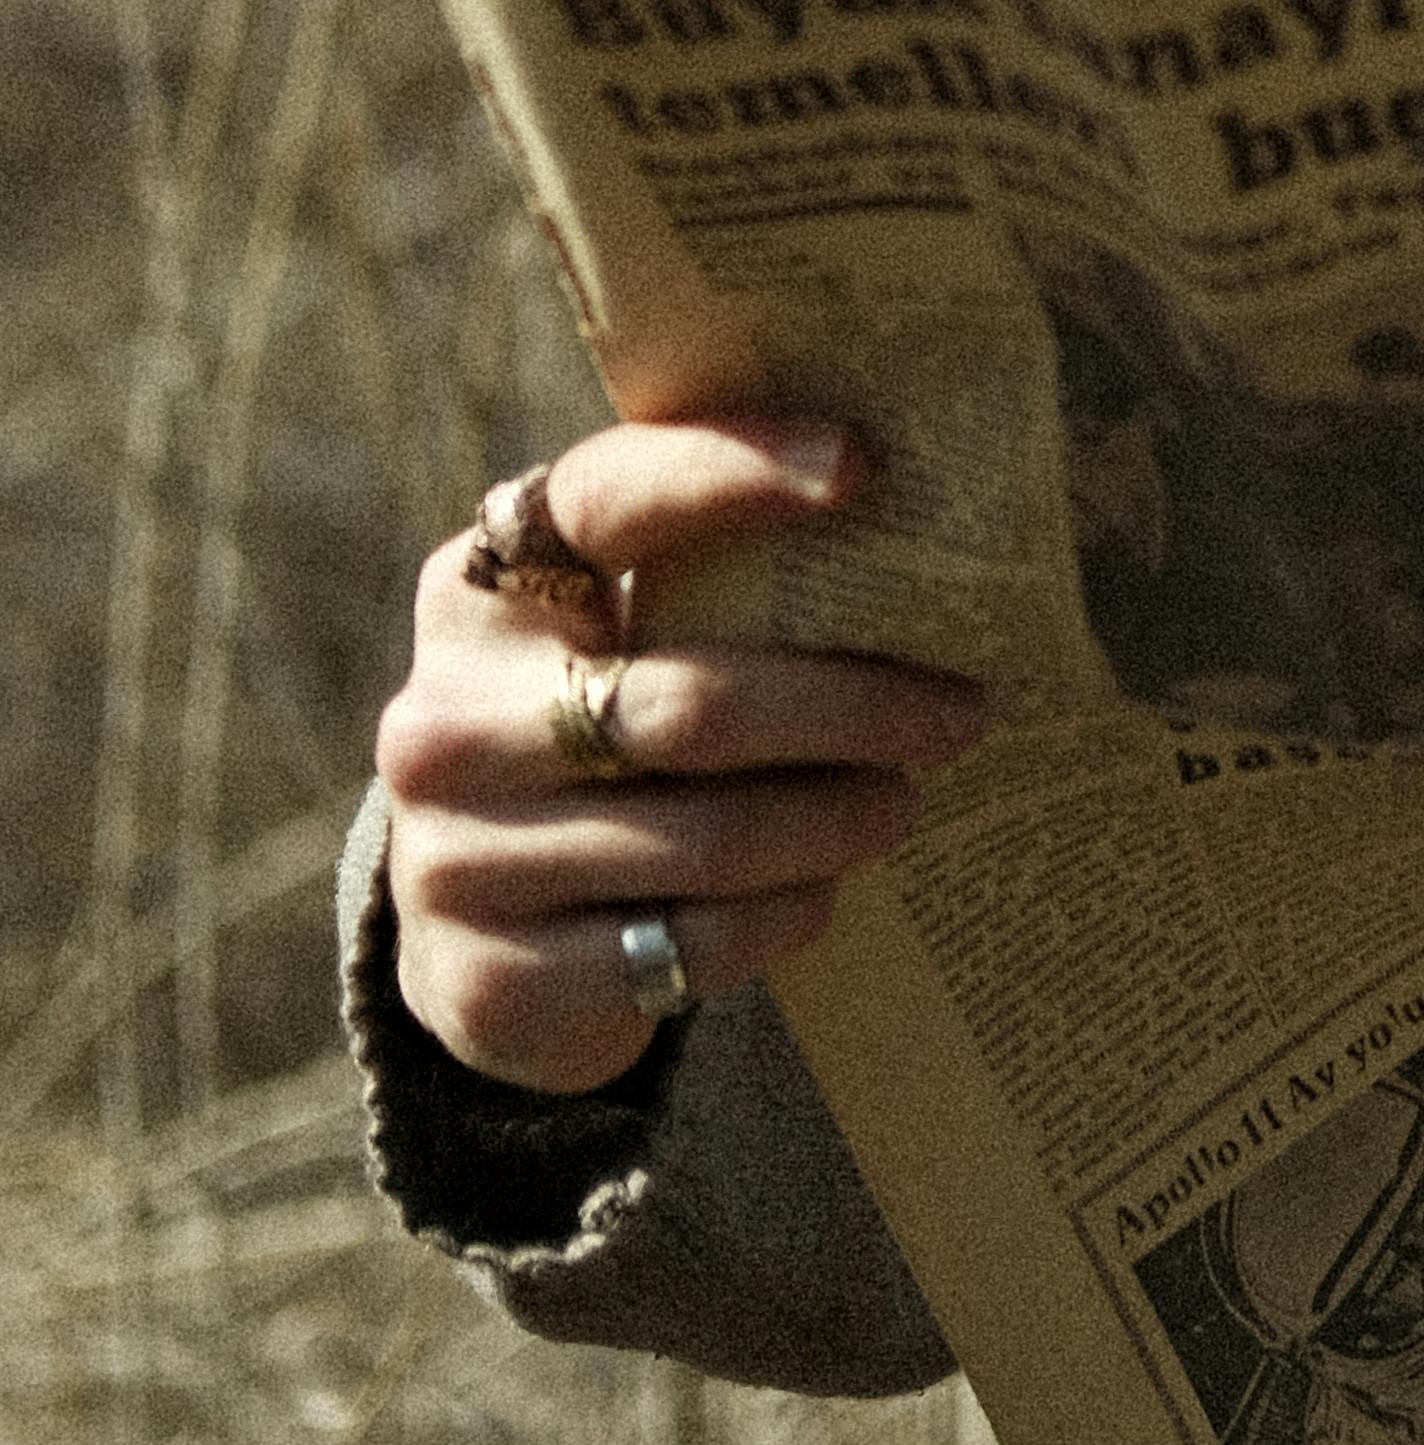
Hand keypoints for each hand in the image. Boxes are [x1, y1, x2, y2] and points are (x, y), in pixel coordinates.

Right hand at [379, 415, 986, 1091]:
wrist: (474, 932)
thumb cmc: (589, 736)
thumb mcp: (608, 641)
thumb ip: (705, 573)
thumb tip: (914, 506)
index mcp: (478, 591)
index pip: (608, 501)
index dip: (731, 471)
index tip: (864, 464)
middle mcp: (443, 720)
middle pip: (693, 704)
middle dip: (853, 707)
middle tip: (958, 711)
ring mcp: (453, 859)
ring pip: (709, 836)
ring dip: (836, 820)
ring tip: (900, 802)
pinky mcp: (491, 980)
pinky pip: (689, 942)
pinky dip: (784, 914)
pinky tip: (820, 891)